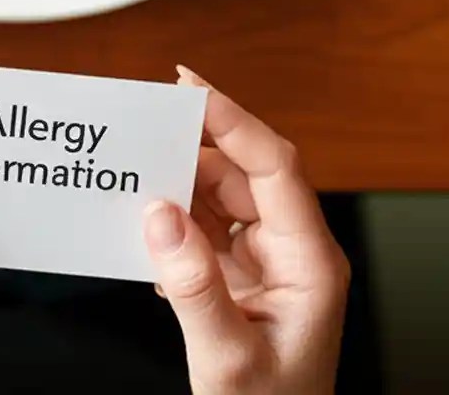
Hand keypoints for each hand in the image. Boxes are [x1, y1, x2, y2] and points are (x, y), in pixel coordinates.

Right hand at [142, 67, 349, 394]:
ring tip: (137, 172)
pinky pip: (208, 232)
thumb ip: (194, 287)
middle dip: (195, 149)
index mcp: (311, 263)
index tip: (190, 89)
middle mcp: (294, 254)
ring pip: (223, 200)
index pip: (275, 168)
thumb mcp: (227, 359)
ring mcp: (269, 266)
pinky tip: (147, 227)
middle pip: (245, 175)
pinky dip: (175, 223)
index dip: (232, 121)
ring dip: (180, 186)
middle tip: (146, 124)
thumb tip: (160, 216)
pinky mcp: (243, 281)